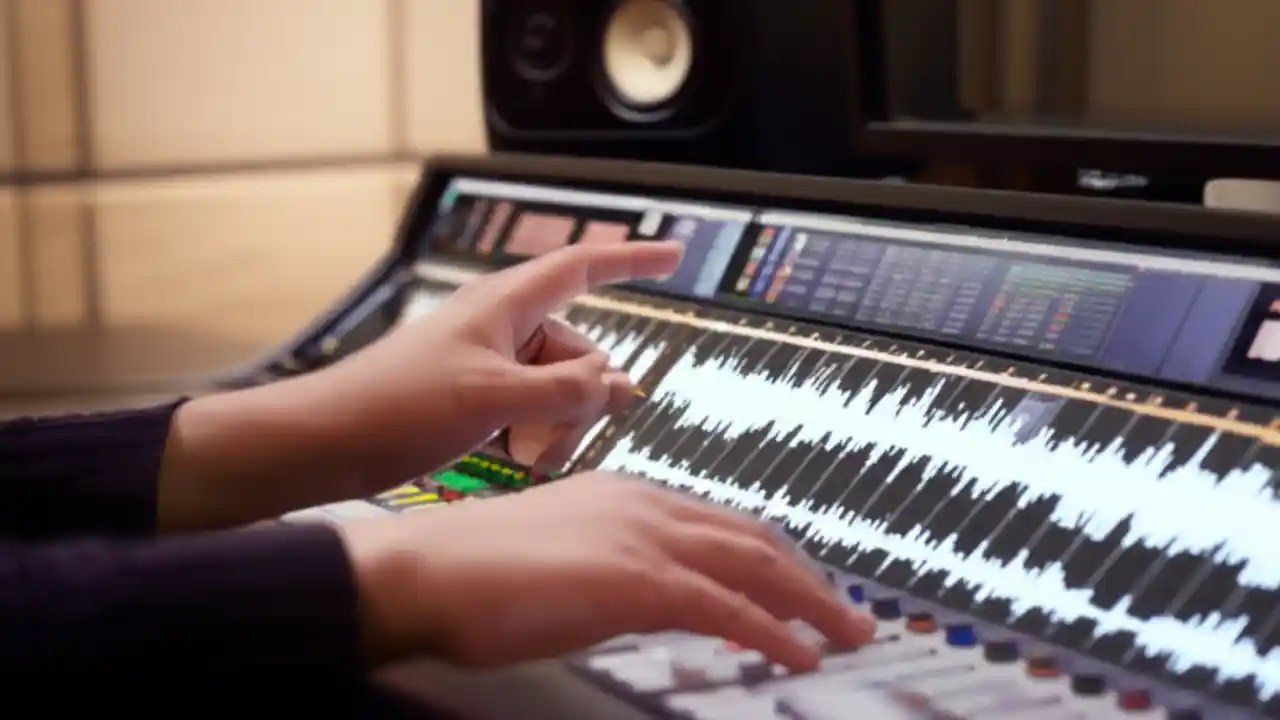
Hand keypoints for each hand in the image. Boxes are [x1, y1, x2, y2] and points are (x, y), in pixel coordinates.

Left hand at [315, 239, 683, 481]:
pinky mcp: (476, 401)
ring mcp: (490, 366)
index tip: (678, 254)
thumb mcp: (495, 398)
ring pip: (560, 390)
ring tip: (520, 454)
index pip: (582, 267)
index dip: (633, 260)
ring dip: (556, 425)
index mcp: (506, 305)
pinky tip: (510, 458)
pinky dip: (533, 435)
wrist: (327, 444)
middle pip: (581, 351)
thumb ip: (566, 392)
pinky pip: (532, 412)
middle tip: (547, 437)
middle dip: (583, 396)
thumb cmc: (399, 407)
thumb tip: (622, 382)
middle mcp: (503, 329)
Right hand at [338, 472, 875, 671]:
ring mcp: (642, 536)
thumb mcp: (561, 561)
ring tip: (848, 633)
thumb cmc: (472, 572)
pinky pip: (726, 607)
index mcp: (625, 494)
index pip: (718, 521)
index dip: (769, 554)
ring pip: (753, 564)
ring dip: (810, 602)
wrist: (422, 571)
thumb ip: (613, 570)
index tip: (799, 582)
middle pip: (751, 536)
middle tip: (847, 611)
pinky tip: (801, 656)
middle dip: (807, 576)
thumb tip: (650, 600)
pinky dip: (773, 632)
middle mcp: (644, 504)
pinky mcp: (635, 577)